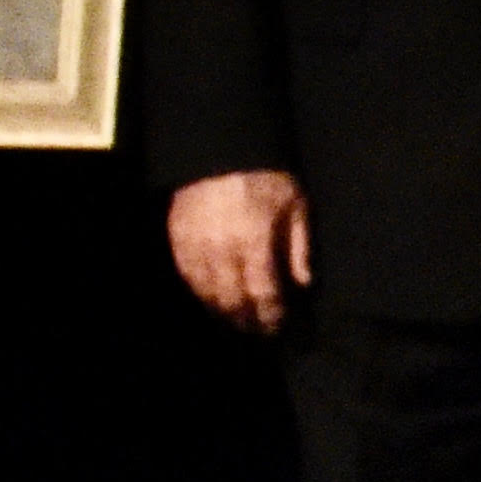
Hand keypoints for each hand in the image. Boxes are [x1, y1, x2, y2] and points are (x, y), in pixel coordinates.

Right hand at [167, 169, 309, 331]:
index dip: (270, 316)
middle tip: (259, 332)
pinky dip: (201, 294)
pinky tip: (213, 301)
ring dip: (223, 313)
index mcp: (255, 241)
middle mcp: (221, 249)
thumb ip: (299, 247)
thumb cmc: (266, 177)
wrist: (220, 149)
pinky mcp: (177, 240)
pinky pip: (187, 278)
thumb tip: (304, 284)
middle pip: (232, 300)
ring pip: (206, 294)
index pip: (262, 293)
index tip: (278, 327)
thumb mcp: (296, 205)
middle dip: (247, 320)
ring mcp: (195, 246)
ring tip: (238, 322)